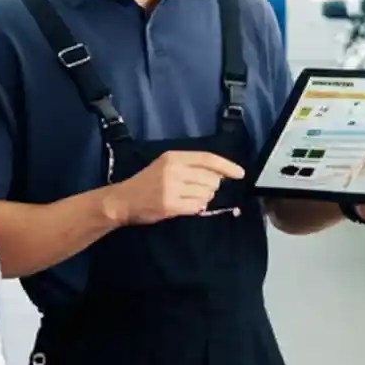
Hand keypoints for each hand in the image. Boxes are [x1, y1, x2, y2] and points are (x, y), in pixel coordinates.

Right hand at [106, 151, 245, 225]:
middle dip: (211, 187)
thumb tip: (220, 174)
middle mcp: (174, 170)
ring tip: (189, 198)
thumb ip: (191, 167)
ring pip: (206, 194)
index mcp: (174, 157)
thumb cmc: (147, 182)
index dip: (227, 166)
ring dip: (203, 198)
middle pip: (210, 178)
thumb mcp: (167, 165)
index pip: (208, 159)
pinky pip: (197, 207)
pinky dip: (197, 207)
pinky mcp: (170, 205)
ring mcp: (172, 188)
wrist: (124, 200)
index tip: (240, 174)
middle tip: (198, 190)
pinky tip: (187, 206)